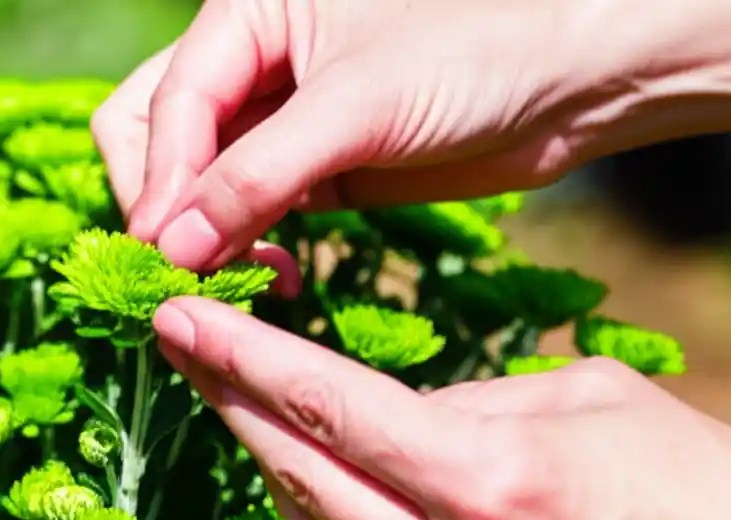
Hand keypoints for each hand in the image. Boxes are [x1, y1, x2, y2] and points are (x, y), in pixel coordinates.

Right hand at [93, 0, 730, 271]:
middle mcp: (249, 63)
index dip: (159, 180)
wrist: (574, 79)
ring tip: (242, 281)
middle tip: (187, 273)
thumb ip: (256, 174)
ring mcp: (277, 120)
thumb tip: (171, 247)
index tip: (165, 253)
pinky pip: (244, 213)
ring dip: (203, 237)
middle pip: (155, 135)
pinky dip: (244, 249)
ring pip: (195, 182)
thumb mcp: (356, 105)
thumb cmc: (474, 49)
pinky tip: (275, 277)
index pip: (166, 102)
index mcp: (247, 14)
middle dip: (163, 204)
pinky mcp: (310, 169)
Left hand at [153, 296, 730, 519]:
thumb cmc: (696, 481)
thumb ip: (471, 403)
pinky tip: (299, 472)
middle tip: (181, 345)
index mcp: (483, 478)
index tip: (178, 317)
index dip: (238, 356)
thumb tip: (394, 413)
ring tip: (228, 398)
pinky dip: (313, 514)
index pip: (323, 405)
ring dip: (261, 458)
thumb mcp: (585, 399)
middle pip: (295, 468)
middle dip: (225, 400)